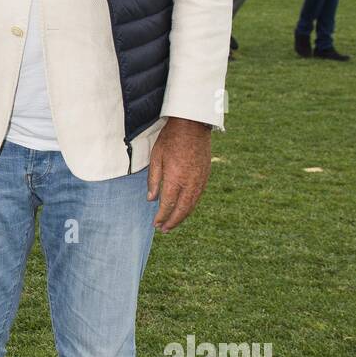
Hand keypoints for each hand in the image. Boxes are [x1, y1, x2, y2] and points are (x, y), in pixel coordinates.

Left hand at [146, 117, 211, 232]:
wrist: (192, 126)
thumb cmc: (171, 139)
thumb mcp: (156, 157)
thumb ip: (154, 180)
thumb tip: (151, 199)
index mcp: (175, 179)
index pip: (168, 205)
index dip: (162, 217)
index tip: (156, 224)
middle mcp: (190, 183)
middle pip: (182, 210)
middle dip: (172, 222)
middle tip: (164, 230)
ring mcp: (200, 180)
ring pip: (192, 205)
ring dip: (182, 217)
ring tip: (173, 224)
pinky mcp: (205, 176)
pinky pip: (198, 196)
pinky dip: (190, 206)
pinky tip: (184, 209)